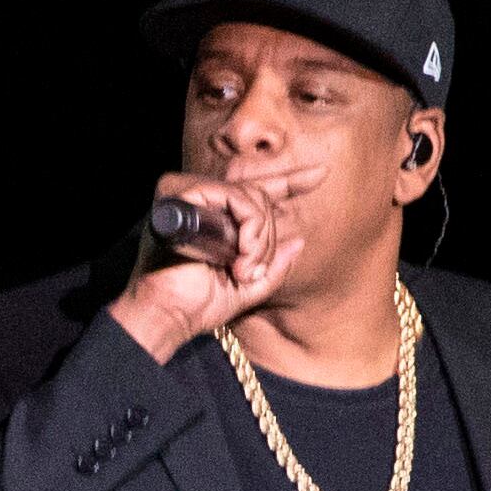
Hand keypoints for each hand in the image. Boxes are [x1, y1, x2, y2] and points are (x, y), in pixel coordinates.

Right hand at [104, 163, 327, 362]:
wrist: (168, 316)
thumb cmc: (197, 307)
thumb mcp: (247, 287)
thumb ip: (273, 266)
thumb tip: (300, 241)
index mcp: (212, 218)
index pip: (255, 188)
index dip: (291, 180)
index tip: (322, 174)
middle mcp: (200, 202)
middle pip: (257, 194)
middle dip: (268, 234)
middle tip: (254, 269)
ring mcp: (189, 195)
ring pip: (249, 195)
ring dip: (258, 236)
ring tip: (244, 268)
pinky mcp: (183, 197)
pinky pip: (235, 198)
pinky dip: (248, 227)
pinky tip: (239, 255)